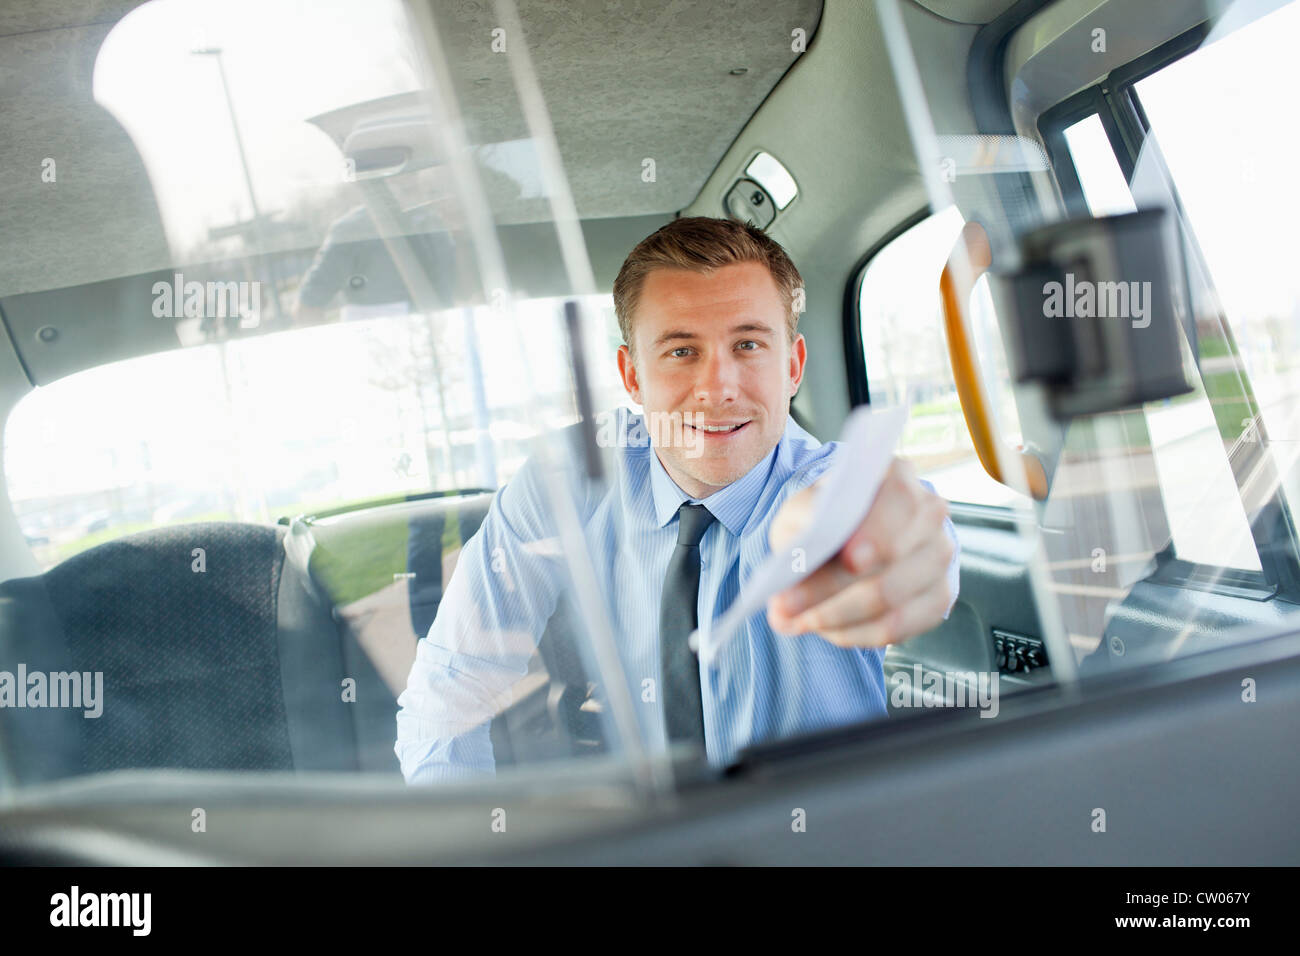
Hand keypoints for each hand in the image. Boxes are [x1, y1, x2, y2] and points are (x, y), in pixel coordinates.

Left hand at [766, 458, 955, 647]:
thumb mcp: (804, 510)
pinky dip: (854, 634)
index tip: (850, 559)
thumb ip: (803, 525)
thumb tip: (798, 562)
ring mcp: (940, 556)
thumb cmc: (825, 520)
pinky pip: (897, 627)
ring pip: (891, 598)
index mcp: (897, 476)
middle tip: (783, 606)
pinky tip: (825, 630)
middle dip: (831, 588)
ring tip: (793, 621)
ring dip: (835, 617)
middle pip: (891, 556)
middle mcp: (930, 513)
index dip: (877, 532)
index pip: (897, 500)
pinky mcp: (939, 597)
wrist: (849, 540)